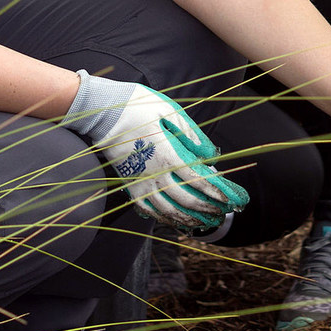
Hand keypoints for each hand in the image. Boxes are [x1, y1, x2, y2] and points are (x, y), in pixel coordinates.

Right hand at [65, 71, 248, 231]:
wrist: (102, 113)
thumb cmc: (137, 107)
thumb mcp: (169, 111)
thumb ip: (191, 133)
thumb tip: (210, 152)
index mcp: (166, 155)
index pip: (196, 180)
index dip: (214, 192)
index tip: (228, 199)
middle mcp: (153, 174)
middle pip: (184, 200)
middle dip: (206, 209)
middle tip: (221, 214)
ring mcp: (139, 182)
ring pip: (166, 210)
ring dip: (187, 219)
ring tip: (203, 223)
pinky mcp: (129, 186)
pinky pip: (148, 209)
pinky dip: (163, 219)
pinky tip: (175, 221)